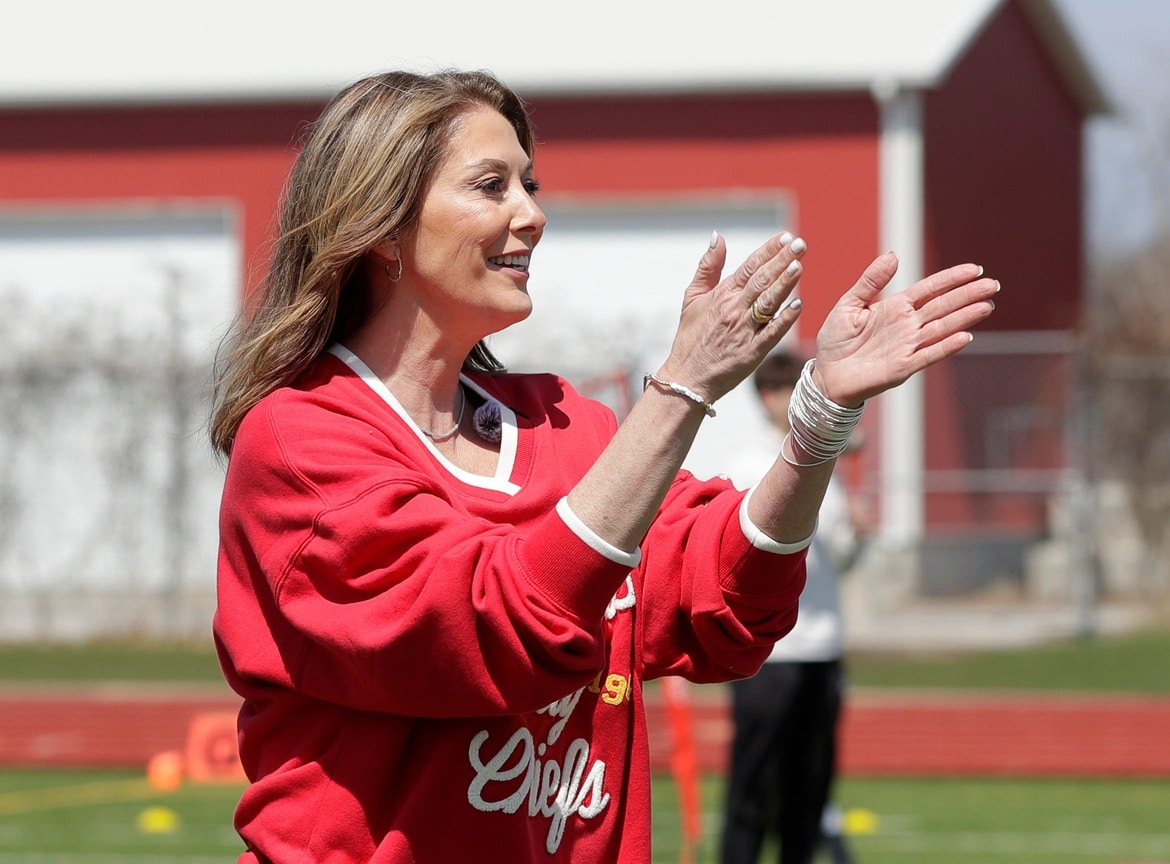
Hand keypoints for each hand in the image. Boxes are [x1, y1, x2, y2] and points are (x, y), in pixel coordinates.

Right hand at [658, 231, 806, 401]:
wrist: (688, 377)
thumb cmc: (691, 338)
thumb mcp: (692, 298)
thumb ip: (708, 267)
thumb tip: (718, 237)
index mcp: (722, 295)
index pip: (749, 267)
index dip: (769, 250)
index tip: (786, 237)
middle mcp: (734, 310)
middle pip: (761, 280)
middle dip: (782, 260)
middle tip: (800, 244)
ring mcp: (743, 331)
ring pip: (768, 302)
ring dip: (784, 284)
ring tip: (799, 266)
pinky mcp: (752, 352)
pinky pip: (771, 333)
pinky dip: (785, 318)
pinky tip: (798, 305)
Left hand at [812, 253, 998, 405]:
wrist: (826, 375)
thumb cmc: (836, 341)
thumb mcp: (849, 304)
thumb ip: (871, 281)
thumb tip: (893, 255)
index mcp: (895, 308)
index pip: (930, 289)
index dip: (951, 279)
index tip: (974, 269)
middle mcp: (906, 326)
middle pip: (942, 307)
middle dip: (967, 296)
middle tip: (992, 284)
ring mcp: (907, 346)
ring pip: (941, 329)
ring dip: (964, 318)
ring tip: (987, 306)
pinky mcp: (902, 367)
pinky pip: (927, 355)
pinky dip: (945, 347)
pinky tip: (965, 336)